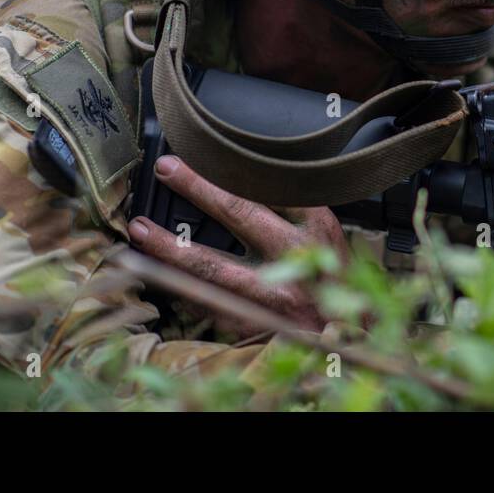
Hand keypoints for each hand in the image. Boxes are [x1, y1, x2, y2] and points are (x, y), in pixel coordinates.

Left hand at [127, 155, 347, 337]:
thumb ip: (291, 215)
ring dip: (170, 247)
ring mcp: (273, 295)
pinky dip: (178, 287)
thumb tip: (240, 185)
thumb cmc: (338, 287)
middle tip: (166, 169)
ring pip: (212, 267)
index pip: (272, 186)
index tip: (206, 149)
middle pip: (240, 214)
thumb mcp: (329, 241)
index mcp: (317, 230)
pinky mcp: (255, 324)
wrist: (354, 343)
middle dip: (198, 188)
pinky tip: (153, 275)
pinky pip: (207, 303)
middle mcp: (296, 258)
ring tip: (139, 230)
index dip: (233, 166)